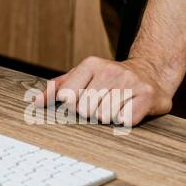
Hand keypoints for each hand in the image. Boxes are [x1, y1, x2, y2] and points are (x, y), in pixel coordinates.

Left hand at [33, 56, 179, 128]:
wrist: (149, 72)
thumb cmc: (108, 79)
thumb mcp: (81, 76)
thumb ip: (58, 88)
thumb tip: (36, 102)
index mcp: (91, 64)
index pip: (67, 97)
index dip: (73, 104)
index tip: (83, 99)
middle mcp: (110, 70)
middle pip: (86, 110)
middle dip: (92, 111)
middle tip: (104, 101)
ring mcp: (130, 82)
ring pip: (105, 117)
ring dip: (109, 116)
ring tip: (117, 103)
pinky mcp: (147, 96)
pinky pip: (125, 121)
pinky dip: (125, 119)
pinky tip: (129, 108)